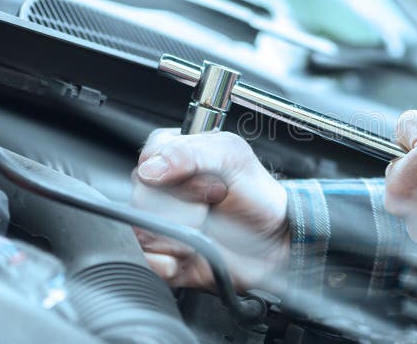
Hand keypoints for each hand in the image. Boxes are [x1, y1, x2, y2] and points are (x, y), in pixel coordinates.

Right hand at [131, 128, 288, 291]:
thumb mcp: (232, 157)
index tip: (212, 185)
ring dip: (179, 235)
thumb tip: (150, 169)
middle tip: (213, 207)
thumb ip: (190, 154)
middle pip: (141, 199)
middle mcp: (162, 190)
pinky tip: (192, 254)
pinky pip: (145, 262)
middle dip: (184, 208)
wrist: (275, 242)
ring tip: (206, 229)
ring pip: (142, 231)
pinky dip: (168, 262)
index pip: (147, 162)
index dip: (178, 178)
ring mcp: (160, 223)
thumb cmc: (257, 195)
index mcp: (174, 157)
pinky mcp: (163, 255)